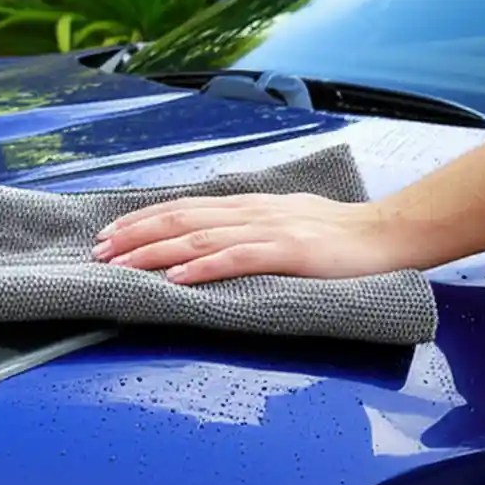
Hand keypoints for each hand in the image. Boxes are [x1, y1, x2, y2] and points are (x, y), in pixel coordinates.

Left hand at [91, 194, 408, 283]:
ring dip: (154, 251)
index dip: (141, 220)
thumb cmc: (336, 235)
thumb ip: (245, 227)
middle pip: (179, 219)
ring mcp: (268, 231)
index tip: (108, 234)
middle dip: (134, 235)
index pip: (182, 208)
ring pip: (198, 237)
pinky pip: (237, 258)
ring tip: (121, 263)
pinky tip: (176, 277)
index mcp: (247, 206)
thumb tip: (206, 238)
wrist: (386, 234)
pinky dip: (202, 267)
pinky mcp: (288, 252)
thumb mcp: (283, 222)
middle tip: (98, 251)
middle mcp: (250, 212)